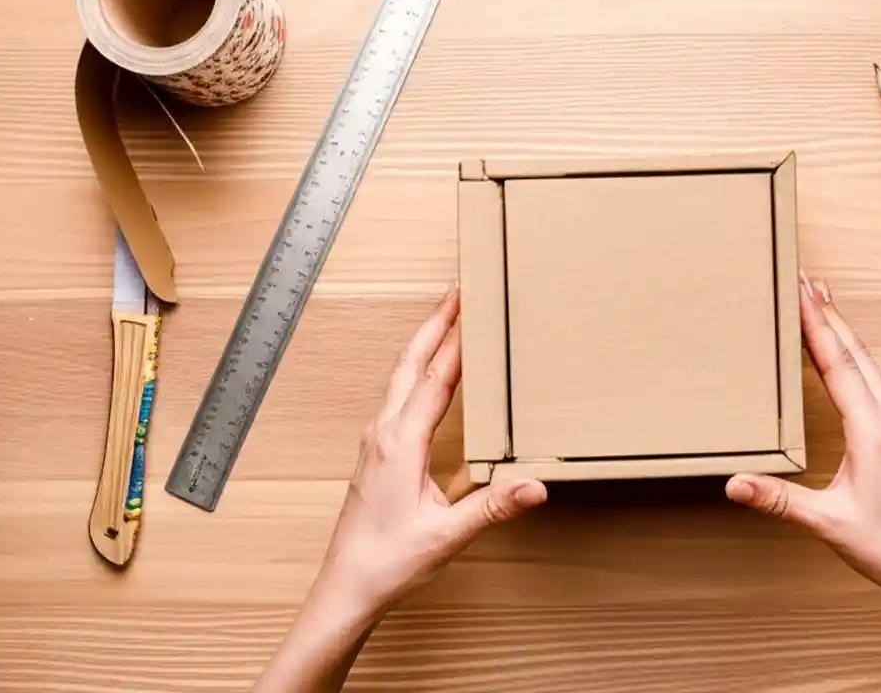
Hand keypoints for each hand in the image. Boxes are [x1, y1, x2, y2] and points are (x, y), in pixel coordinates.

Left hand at [316, 285, 546, 618]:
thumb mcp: (448, 535)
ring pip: (400, 378)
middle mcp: (383, 434)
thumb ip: (492, 506)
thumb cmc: (388, 562)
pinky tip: (429, 378)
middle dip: (435, 325)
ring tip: (446, 321)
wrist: (346, 588)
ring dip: (423, 345)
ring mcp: (375, 443)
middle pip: (410, 364)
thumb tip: (534, 485)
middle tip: (457, 292)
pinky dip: (416, 373)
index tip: (471, 306)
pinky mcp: (376, 455)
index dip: (455, 340)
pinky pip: (397, 398)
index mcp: (399, 443)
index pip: (434, 378)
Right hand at [725, 273, 880, 604]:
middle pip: (857, 353)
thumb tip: (735, 484)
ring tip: (826, 305)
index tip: (800, 291)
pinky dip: (861, 357)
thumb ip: (778, 500)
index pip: (838, 364)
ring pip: (872, 364)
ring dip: (846, 332)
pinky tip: (856, 357)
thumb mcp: (826, 523)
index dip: (815, 325)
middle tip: (807, 280)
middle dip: (829, 314)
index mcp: (874, 430)